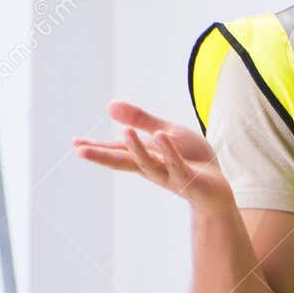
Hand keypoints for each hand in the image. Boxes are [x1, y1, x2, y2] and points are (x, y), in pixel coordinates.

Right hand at [73, 101, 232, 210]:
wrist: (218, 187)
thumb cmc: (191, 160)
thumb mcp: (166, 133)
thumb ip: (141, 120)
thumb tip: (109, 105)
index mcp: (144, 156)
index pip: (117, 151)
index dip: (97, 147)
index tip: (75, 143)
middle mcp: (152, 168)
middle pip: (123, 162)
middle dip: (102, 156)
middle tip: (79, 150)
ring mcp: (169, 174)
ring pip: (149, 163)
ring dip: (137, 148)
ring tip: (124, 132)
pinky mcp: (188, 178)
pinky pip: (177, 164)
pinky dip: (169, 151)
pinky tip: (161, 136)